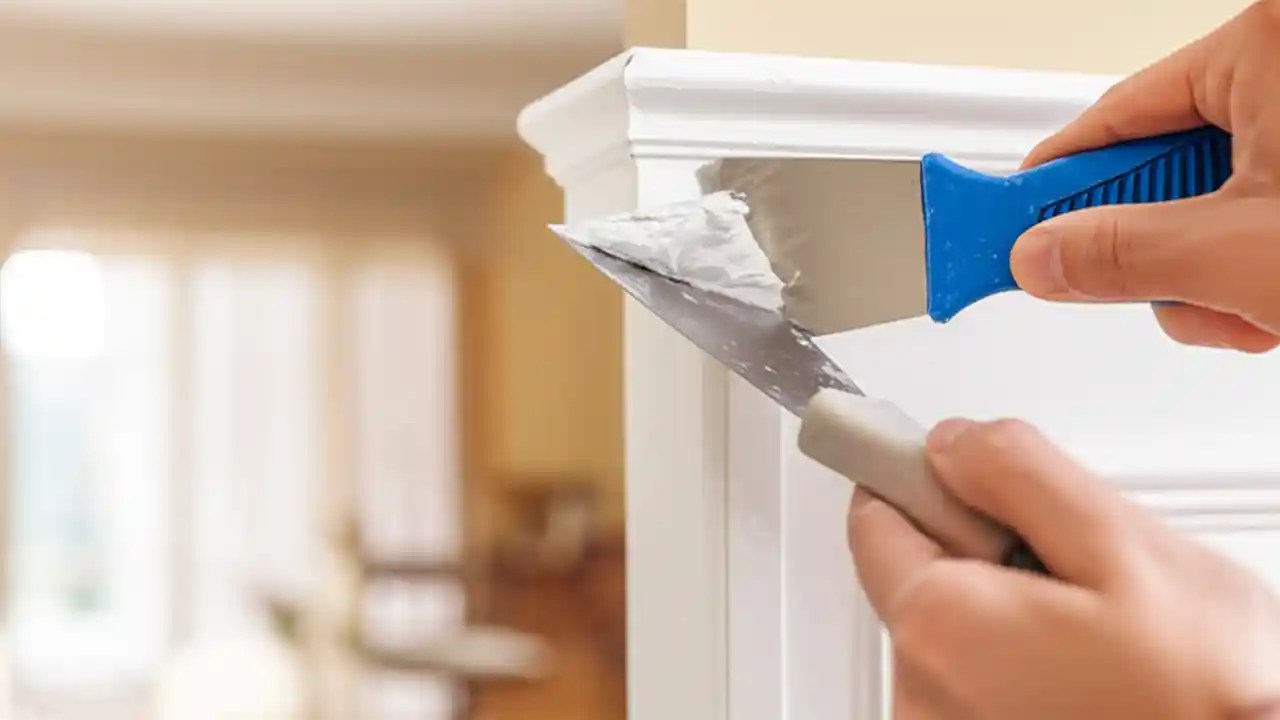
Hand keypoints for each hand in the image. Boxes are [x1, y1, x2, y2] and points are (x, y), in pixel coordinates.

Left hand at [849, 418, 1279, 718]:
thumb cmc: (1211, 698)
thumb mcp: (1125, 545)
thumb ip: (1019, 475)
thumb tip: (949, 443)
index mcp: (938, 628)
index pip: (874, 519)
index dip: (924, 477)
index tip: (958, 464)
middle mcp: (920, 693)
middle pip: (918, 574)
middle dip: (985, 546)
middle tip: (1072, 560)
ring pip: (955, 627)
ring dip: (1010, 605)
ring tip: (1097, 627)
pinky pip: (977, 678)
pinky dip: (1020, 658)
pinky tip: (1088, 667)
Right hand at [1010, 0, 1279, 352]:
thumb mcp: (1247, 251)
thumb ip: (1128, 253)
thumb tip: (1043, 254)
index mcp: (1267, 45)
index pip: (1113, 115)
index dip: (1049, 183)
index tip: (999, 226)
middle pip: (1161, 169)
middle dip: (1159, 253)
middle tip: (1158, 289)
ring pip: (1207, 205)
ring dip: (1211, 278)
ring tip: (1254, 304)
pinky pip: (1252, 213)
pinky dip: (1253, 271)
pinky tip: (1275, 299)